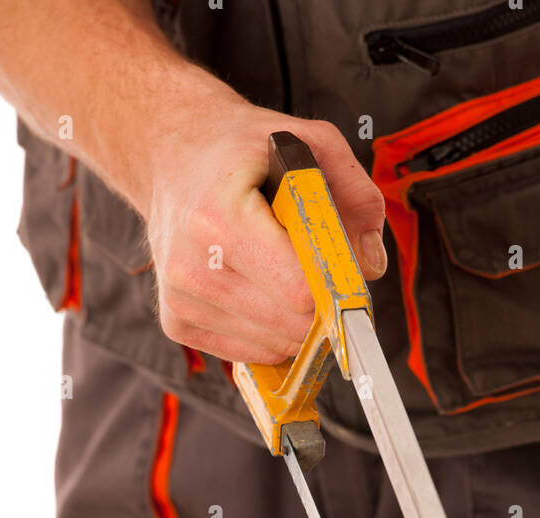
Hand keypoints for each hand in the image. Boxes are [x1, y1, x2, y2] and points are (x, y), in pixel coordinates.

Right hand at [145, 96, 385, 363]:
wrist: (169, 157)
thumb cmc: (237, 152)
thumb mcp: (304, 142)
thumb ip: (353, 191)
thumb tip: (371, 264)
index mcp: (218, 218)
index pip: (300, 291)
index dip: (334, 284)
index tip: (345, 267)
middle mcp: (191, 266)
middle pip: (293, 325)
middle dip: (320, 302)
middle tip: (314, 266)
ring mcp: (180, 300)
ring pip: (275, 345)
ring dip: (295, 318)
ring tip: (279, 269)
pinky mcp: (177, 323)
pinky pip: (252, 352)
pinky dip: (270, 330)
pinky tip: (259, 288)